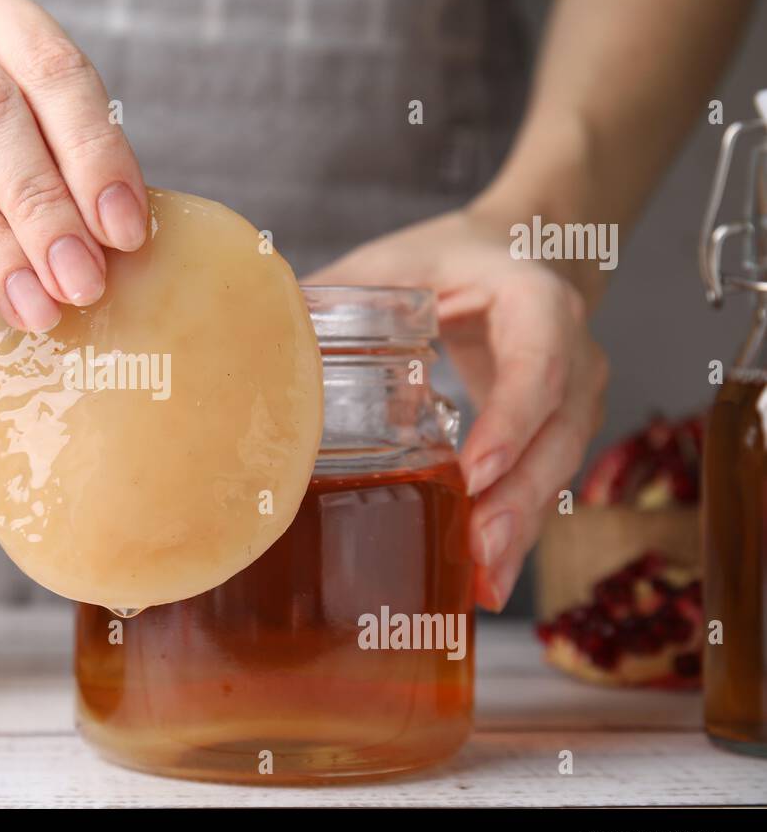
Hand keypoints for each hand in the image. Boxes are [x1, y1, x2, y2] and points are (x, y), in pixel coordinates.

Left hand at [307, 208, 608, 610]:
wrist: (519, 250)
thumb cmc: (450, 257)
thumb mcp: (396, 260)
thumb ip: (335, 292)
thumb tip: (257, 334)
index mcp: (536, 301)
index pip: (537, 363)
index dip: (511, 419)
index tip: (473, 471)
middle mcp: (573, 353)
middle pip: (558, 435)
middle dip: (517, 499)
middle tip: (478, 551)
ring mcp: (574, 399)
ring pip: (558, 470)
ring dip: (520, 529)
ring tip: (481, 581)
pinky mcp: (559, 432)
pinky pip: (544, 485)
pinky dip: (517, 532)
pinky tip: (485, 579)